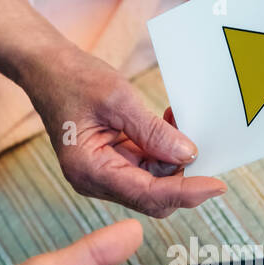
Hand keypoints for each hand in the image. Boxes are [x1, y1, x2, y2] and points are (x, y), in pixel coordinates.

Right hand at [24, 44, 226, 216]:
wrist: (46, 68)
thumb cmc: (73, 79)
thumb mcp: (117, 99)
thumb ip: (153, 131)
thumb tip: (189, 155)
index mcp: (90, 171)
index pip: (148, 195)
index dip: (186, 192)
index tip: (217, 185)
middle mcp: (96, 181)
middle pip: (153, 196)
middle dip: (182, 176)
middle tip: (203, 145)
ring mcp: (105, 174)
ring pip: (154, 181)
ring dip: (173, 157)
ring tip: (179, 120)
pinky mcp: (113, 162)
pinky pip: (147, 165)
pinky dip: (163, 148)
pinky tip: (169, 123)